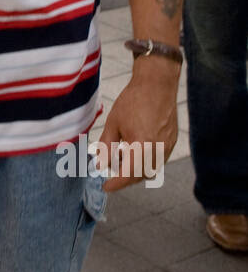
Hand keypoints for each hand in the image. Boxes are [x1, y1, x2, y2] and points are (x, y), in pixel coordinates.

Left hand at [98, 65, 178, 191]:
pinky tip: (134, 150)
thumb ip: (106, 147)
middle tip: (110, 171)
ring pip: (150, 170)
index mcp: (142, 146)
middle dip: (124, 178)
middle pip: (140, 176)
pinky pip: (158, 160)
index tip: (106, 187)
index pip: (128, 175)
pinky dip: (145, 162)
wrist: (156, 84)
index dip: (115, 184)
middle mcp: (157, 150)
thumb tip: (100, 165)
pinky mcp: (171, 142)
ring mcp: (167, 147)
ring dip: (135, 171)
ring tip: (121, 157)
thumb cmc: (134, 100)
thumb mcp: (113, 124)